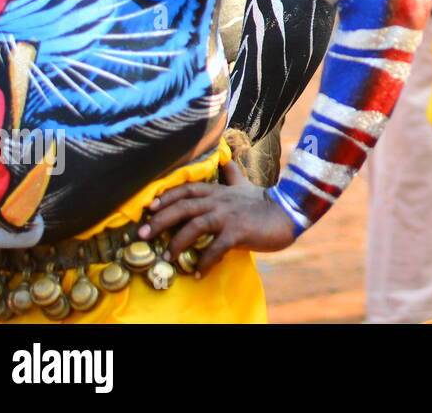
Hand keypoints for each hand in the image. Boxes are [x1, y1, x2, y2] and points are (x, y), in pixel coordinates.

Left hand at [137, 157, 295, 276]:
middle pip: (184, 207)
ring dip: (177, 243)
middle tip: (142, 235)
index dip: (166, 197)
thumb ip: (231, 174)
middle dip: (160, 220)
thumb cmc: (264, 202)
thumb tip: (224, 159)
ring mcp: (229, 216)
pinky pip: (216, 248)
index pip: (187, 189)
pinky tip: (198, 272)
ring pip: (195, 226)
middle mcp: (220, 201)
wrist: (289, 213)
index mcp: (219, 191)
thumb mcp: (245, 185)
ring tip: (167, 257)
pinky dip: (204, 262)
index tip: (149, 208)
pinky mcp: (239, 232)